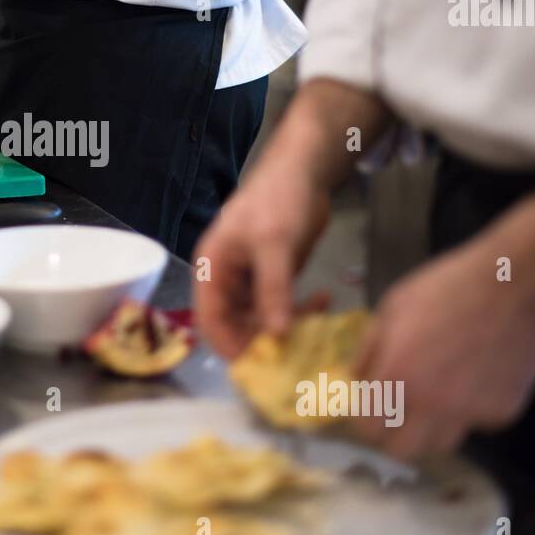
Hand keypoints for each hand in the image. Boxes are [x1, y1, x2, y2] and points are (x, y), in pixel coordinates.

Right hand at [193, 154, 331, 359]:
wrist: (303, 171)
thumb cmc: (277, 201)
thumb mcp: (274, 245)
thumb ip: (273, 289)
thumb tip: (275, 334)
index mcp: (212, 270)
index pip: (210, 320)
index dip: (229, 345)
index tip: (259, 364)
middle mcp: (226, 280)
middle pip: (235, 325)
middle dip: (263, 340)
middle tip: (298, 349)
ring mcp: (250, 280)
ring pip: (260, 320)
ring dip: (285, 327)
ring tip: (317, 324)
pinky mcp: (273, 278)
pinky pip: (279, 308)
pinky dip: (299, 311)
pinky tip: (324, 301)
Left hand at [349, 195, 534, 459]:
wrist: (514, 284)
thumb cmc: (446, 287)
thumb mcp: (392, 307)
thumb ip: (369, 350)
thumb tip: (357, 380)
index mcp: (396, 376)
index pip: (368, 427)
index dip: (367, 419)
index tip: (374, 408)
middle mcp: (430, 404)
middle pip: (402, 451)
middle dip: (396, 435)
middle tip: (402, 412)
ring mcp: (469, 413)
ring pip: (442, 443)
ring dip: (434, 427)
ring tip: (441, 393)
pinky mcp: (503, 412)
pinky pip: (478, 424)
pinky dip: (473, 409)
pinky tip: (478, 377)